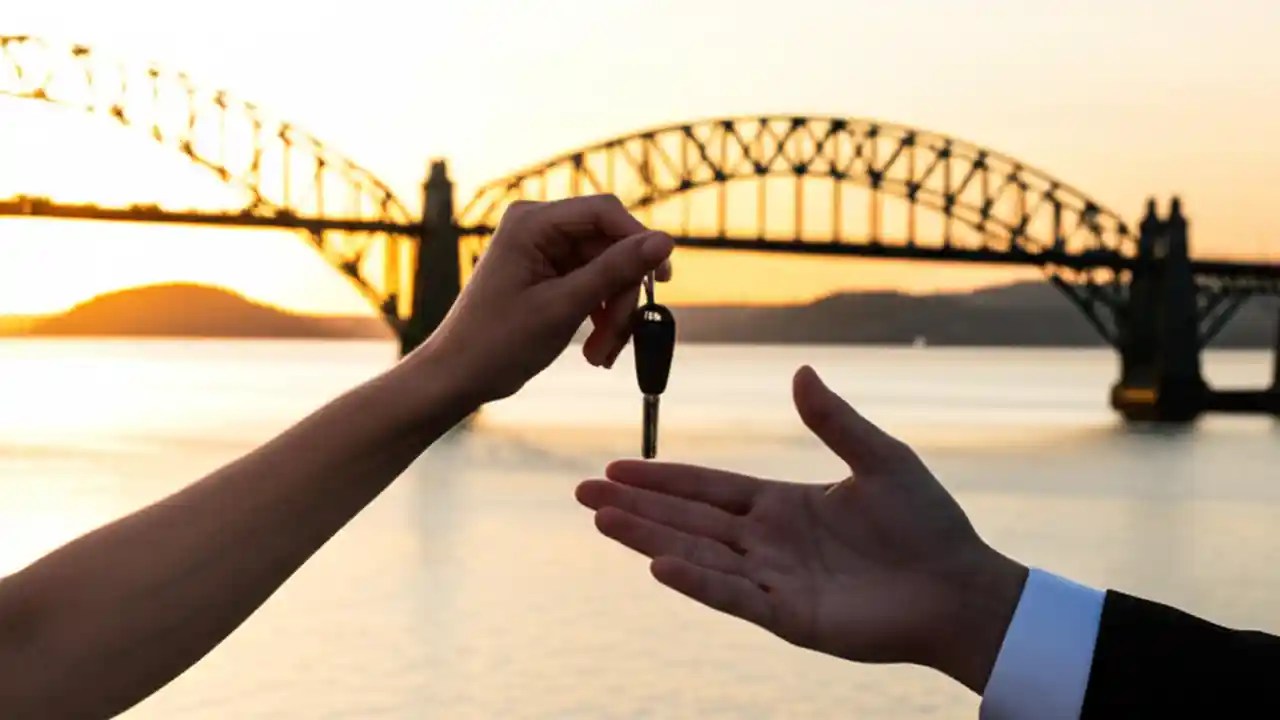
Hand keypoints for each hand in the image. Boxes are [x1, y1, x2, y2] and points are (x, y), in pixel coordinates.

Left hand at [410, 195, 672, 403]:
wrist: (458, 377)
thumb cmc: (496, 342)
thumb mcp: (564, 306)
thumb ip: (616, 270)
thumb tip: (664, 240)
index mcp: (532, 222)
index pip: (605, 213)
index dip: (639, 241)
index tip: (661, 280)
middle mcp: (538, 228)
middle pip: (610, 247)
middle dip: (621, 295)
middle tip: (621, 338)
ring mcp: (544, 252)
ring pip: (607, 272)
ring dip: (613, 314)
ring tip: (601, 354)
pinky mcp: (550, 276)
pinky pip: (594, 287)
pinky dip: (601, 318)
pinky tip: (597, 351)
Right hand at [576, 366, 1027, 693]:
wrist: (960, 587)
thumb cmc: (927, 523)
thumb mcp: (880, 458)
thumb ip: (834, 421)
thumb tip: (799, 371)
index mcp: (783, 504)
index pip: (707, 487)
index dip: (662, 478)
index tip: (616, 467)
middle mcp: (768, 542)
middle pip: (687, 520)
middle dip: (635, 506)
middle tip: (581, 494)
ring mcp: (774, 580)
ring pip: (697, 555)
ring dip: (648, 538)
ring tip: (601, 521)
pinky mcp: (789, 616)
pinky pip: (733, 596)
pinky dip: (696, 581)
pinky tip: (658, 564)